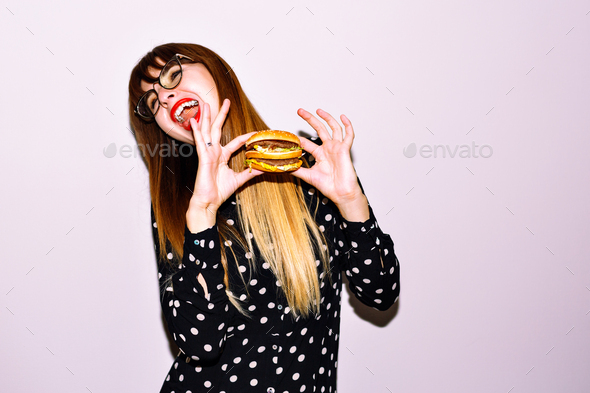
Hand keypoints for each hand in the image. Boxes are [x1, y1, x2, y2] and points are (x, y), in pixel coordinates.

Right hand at [187, 99, 262, 225]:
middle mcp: (214, 152)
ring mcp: (207, 154)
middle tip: (226, 101)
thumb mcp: (239, 180)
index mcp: (222, 156)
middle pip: (217, 129)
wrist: (208, 202)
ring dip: (207, 117)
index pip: (235, 141)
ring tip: (206, 104)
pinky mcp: (203, 158)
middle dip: (221, 115)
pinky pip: (200, 142)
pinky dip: (197, 131)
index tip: (255, 131)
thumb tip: (263, 168)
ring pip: (207, 131)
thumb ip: (250, 173)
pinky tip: (194, 121)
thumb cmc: (219, 192)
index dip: (246, 136)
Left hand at [291, 108, 365, 210]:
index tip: (290, 135)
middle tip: (300, 111)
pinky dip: (347, 125)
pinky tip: (343, 117)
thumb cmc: (329, 186)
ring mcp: (337, 148)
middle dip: (310, 119)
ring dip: (326, 118)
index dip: (299, 138)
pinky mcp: (345, 150)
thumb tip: (283, 167)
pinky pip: (349, 135)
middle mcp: (328, 149)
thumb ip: (297, 170)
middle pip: (319, 129)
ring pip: (333, 128)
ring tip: (318, 110)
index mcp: (320, 154)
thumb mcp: (308, 176)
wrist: (341, 193)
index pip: (307, 142)